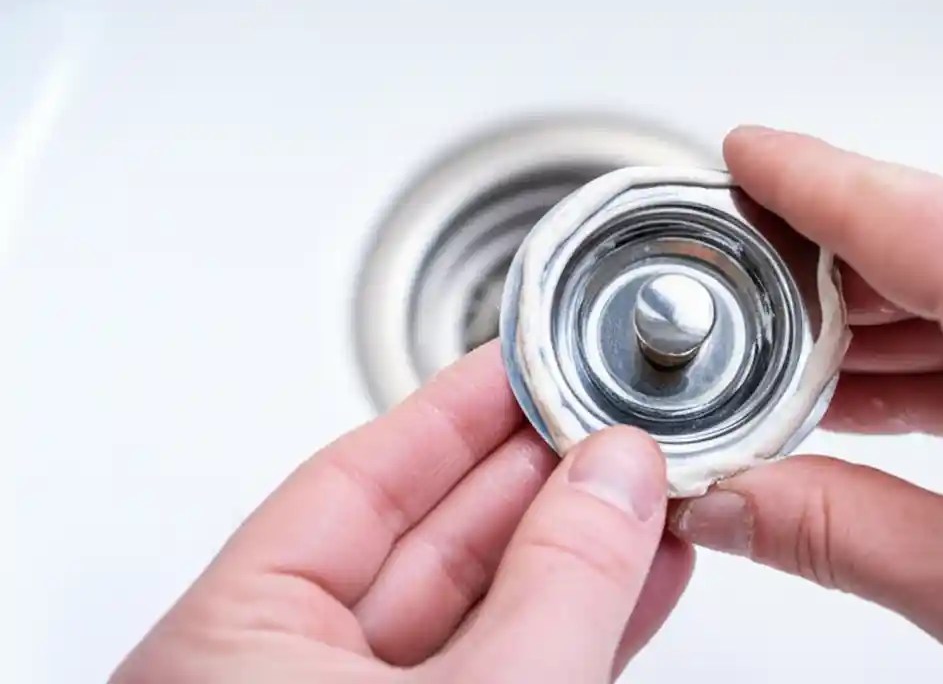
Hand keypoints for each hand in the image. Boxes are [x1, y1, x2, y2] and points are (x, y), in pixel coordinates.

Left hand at [112, 344, 692, 682]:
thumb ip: (557, 582)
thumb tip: (617, 473)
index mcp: (229, 648)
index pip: (354, 480)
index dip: (456, 407)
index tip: (531, 354)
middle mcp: (284, 679)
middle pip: (428, 536)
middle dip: (539, 473)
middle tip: (617, 418)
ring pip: (483, 609)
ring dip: (578, 550)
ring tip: (650, 489)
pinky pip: (514, 667)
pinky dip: (580, 623)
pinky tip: (641, 575)